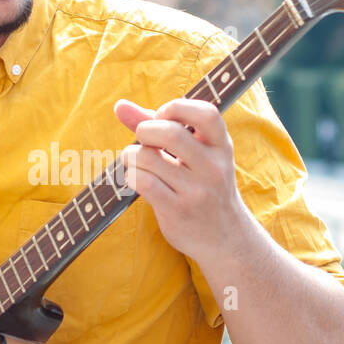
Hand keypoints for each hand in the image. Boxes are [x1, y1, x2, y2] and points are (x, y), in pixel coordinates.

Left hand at [113, 97, 249, 264]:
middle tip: (143, 140)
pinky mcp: (178, 210)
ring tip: (136, 162)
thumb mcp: (194, 154)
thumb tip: (120, 105)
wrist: (224, 237)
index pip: (206, 114)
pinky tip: (136, 178)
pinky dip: (131, 175)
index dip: (177, 107)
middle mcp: (213, 167)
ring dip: (132, 155)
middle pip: (171, 133)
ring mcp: (197, 191)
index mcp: (221, 146)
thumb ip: (159, 126)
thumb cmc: (202, 185)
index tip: (162, 117)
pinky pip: (143, 182)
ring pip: (149, 158)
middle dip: (145, 130)